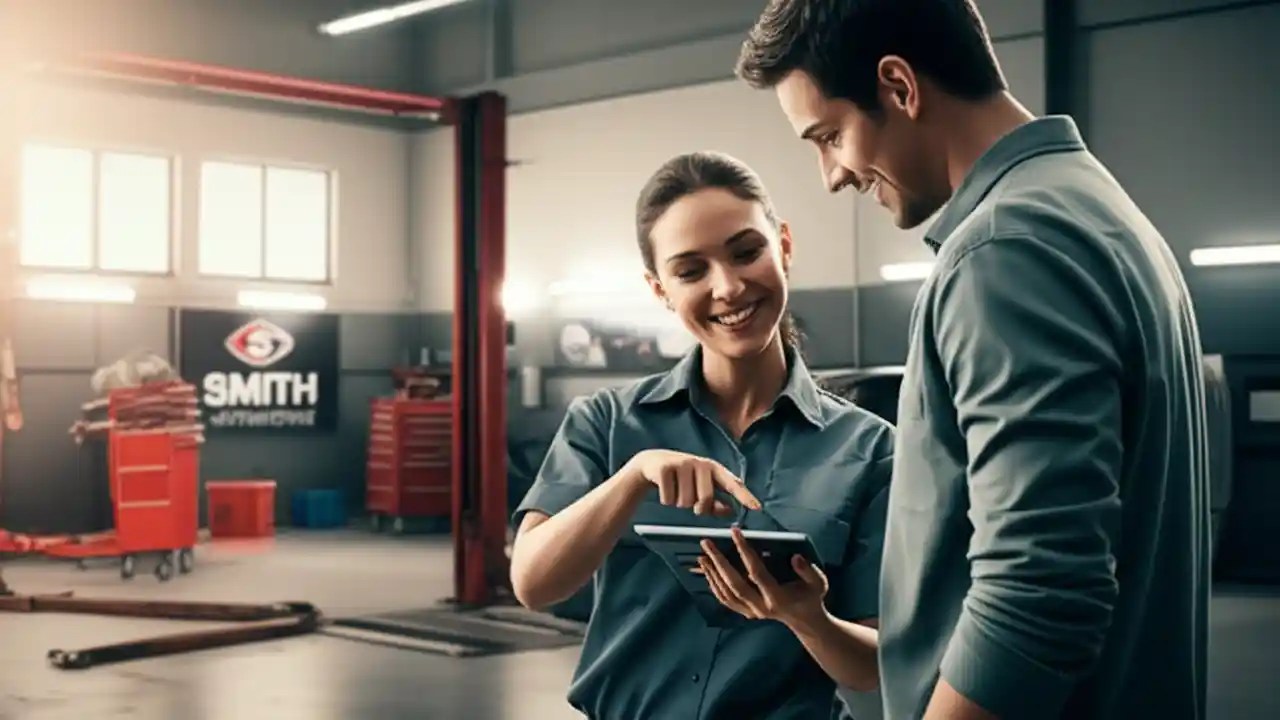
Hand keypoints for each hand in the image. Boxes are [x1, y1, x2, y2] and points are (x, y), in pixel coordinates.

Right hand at [625, 449, 760, 516]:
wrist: (653, 463)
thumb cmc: (682, 479)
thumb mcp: (699, 488)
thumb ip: (715, 502)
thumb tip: (729, 511)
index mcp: (713, 469)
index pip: (733, 483)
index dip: (745, 496)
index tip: (757, 508)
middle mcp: (700, 464)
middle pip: (705, 499)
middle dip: (698, 508)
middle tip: (691, 503)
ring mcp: (682, 464)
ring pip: (685, 502)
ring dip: (679, 503)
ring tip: (676, 490)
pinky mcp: (665, 469)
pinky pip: (669, 499)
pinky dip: (666, 500)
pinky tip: (664, 488)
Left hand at [698, 525, 828, 627]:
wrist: (805, 622)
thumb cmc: (812, 597)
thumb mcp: (818, 583)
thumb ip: (807, 570)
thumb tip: (795, 557)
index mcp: (778, 598)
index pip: (756, 572)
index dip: (744, 551)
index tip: (735, 532)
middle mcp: (761, 607)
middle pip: (734, 584)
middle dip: (718, 562)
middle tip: (706, 542)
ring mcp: (752, 613)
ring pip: (726, 593)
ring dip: (712, 574)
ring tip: (702, 555)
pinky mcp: (747, 614)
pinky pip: (726, 600)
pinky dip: (714, 586)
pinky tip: (708, 572)